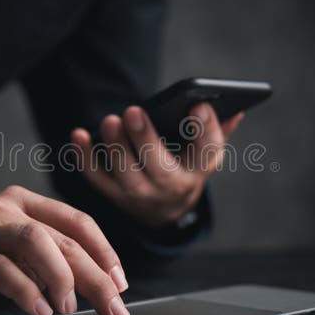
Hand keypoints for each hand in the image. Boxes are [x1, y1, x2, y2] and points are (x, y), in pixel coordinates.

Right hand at [0, 186, 129, 314]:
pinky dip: (26, 292)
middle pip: (62, 237)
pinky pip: (0, 269)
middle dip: (94, 275)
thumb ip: (50, 259)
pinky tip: (39, 311)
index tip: (120, 282)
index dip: (104, 251)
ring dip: (60, 277)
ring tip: (68, 307)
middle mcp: (2, 208)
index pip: (76, 221)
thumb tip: (103, 287)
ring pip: (34, 242)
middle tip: (112, 307)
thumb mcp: (17, 255)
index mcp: (22, 202)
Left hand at [71, 103, 242, 228]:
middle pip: (161, 168)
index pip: (208, 151)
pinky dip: (85, 159)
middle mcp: (172, 186)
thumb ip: (216, 128)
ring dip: (116, 149)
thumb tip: (236, 109)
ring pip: (127, 177)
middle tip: (133, 111)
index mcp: (199, 169)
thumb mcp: (205, 150)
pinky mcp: (115, 195)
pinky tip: (78, 135)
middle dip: (146, 140)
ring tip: (109, 121)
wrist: (165, 208)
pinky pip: (97, 179)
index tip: (198, 106)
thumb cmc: (185, 166)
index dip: (205, 130)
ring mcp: (141, 195)